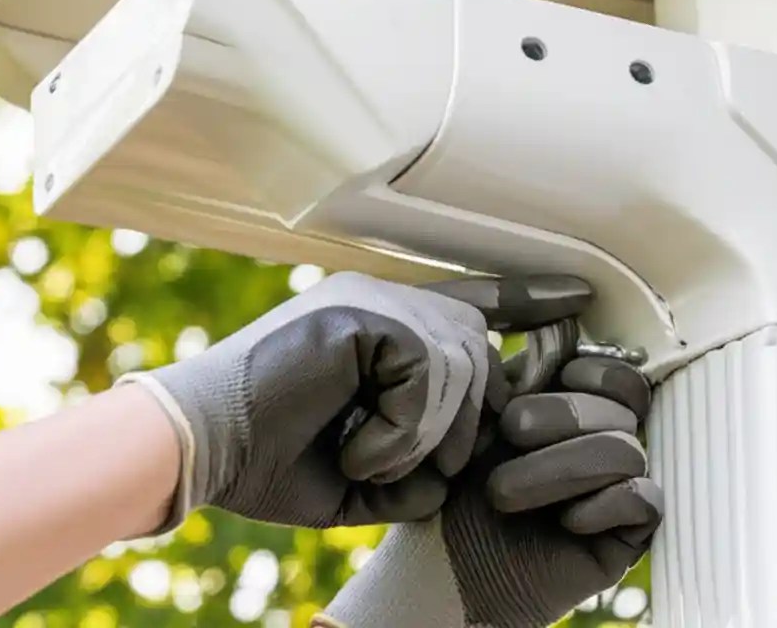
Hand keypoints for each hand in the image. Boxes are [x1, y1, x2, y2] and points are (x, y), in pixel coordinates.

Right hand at [126, 271, 590, 529]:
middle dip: (466, 419)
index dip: (531, 300)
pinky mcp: (360, 311)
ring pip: (460, 362)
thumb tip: (458, 476)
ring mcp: (372, 300)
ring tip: (371, 459)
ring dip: (428, 432)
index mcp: (385, 331)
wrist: (197, 449)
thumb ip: (421, 464)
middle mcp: (384, 302)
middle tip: (400, 462)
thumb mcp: (367, 473)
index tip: (578, 300)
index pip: (476, 303)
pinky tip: (360, 444)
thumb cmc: (268, 462)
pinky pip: (426, 366)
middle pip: (480, 349)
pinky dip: (405, 423)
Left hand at [316, 354, 662, 627]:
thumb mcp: (466, 400)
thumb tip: (570, 291)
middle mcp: (599, 439)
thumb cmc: (444, 487)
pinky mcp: (624, 533)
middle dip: (562, 412)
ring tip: (503, 493)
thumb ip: (507, 340)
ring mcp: (615, 486)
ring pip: (628, 447)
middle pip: (626, 398)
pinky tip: (562, 520)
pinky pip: (645, 499)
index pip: (614, 364)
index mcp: (570, 403)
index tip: (539, 381)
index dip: (584, 367)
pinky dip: (600, 505)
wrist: (435, 571)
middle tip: (510, 434)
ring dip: (559, 466)